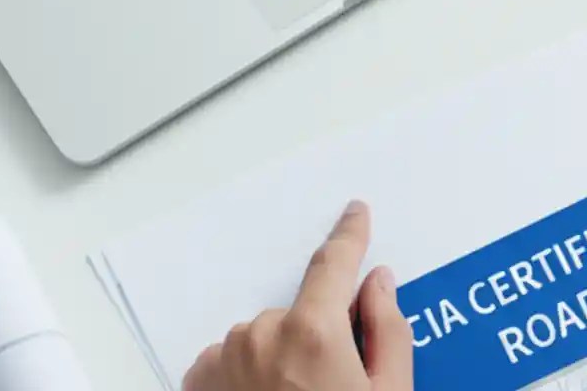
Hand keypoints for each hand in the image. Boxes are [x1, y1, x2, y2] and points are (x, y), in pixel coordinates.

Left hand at [183, 201, 412, 390]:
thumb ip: (387, 330)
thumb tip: (379, 284)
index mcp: (314, 332)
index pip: (335, 262)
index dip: (350, 234)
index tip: (355, 213)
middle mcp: (262, 335)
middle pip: (302, 312)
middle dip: (319, 335)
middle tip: (336, 385)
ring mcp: (224, 360)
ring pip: (265, 337)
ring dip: (282, 358)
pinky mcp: (199, 384)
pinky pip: (231, 360)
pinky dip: (248, 375)